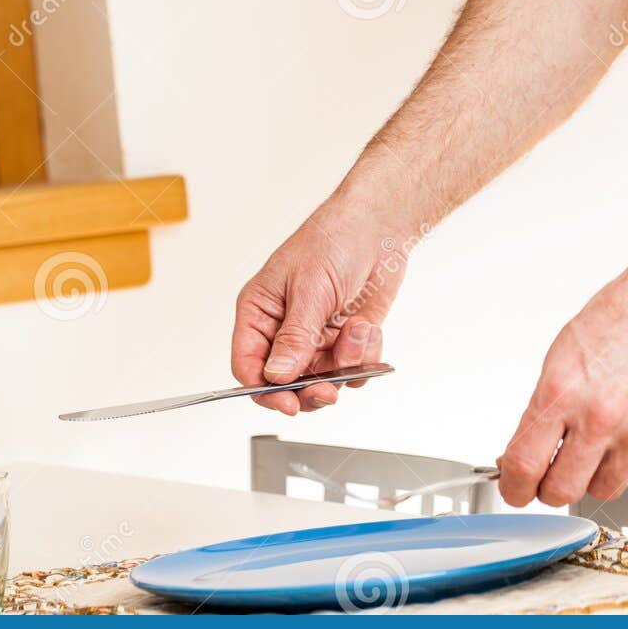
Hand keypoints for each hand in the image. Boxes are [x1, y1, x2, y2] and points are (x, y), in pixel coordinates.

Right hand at [231, 194, 413, 414]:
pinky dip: (365, 357)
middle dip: (310, 389)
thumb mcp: (310, 287)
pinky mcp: (346, 340)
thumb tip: (276, 376)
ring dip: (344, 364)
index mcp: (260, 311)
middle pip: (286, 384)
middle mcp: (284, 330)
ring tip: (357, 330)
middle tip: (329, 389)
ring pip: (323, 380)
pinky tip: (368, 327)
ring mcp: (316, 337)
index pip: (248, 364)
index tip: (289, 403)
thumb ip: (295, 335)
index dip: (264, 390)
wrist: (379, 225)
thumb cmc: (334, 238)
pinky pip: (352, 370)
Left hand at [498, 252, 627, 507]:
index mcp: (564, 391)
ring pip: (602, 490)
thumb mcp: (561, 356)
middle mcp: (601, 418)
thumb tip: (526, 453)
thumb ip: (543, 410)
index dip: (514, 487)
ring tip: (597, 441)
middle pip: (561, 492)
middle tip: (551, 472)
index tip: (515, 488)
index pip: (525, 465)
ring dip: (592, 475)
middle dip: (550, 488)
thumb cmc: (621, 318)